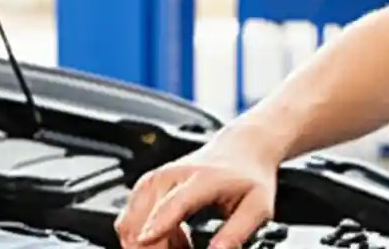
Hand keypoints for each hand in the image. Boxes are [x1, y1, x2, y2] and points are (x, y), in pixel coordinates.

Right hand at [115, 126, 281, 248]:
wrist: (240, 150)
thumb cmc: (248, 178)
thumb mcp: (258, 207)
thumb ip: (238, 232)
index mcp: (201, 179)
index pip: (173, 204)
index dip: (160, 225)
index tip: (149, 239)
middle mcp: (170, 176)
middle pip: (142, 220)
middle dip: (154, 248)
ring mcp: (153, 180)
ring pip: (129, 225)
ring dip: (149, 246)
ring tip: (182, 245)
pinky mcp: (144, 187)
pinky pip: (130, 222)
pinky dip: (145, 238)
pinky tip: (172, 240)